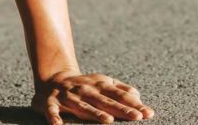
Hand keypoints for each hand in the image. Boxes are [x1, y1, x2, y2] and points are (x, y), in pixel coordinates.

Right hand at [32, 70, 154, 122]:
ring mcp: (68, 96)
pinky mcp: (50, 102)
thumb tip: (139, 96)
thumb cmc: (85, 85)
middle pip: (105, 101)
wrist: (54, 77)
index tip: (147, 113)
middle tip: (136, 117)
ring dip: (95, 113)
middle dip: (121, 109)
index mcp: (100, 85)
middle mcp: (86, 90)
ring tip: (108, 121)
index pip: (119, 96)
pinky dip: (54, 118)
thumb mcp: (103, 83)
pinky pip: (52, 111)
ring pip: (83, 106)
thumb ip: (120, 90)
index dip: (133, 104)